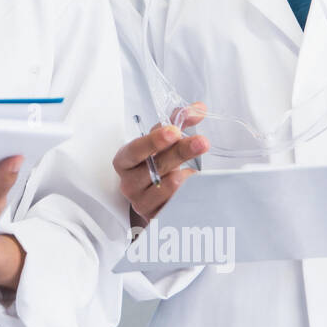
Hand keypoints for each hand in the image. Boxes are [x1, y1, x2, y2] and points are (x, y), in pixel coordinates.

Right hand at [112, 105, 207, 225]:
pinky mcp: (156, 218)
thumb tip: (198, 108)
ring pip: (166, 188)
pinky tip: (193, 189)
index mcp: (125, 160)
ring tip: (193, 171)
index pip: (135, 150)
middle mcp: (129, 183)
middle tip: (201, 142)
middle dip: (180, 152)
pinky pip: (175, 206)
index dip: (153, 140)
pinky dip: (188, 195)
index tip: (173, 131)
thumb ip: (178, 120)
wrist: (154, 195)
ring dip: (185, 176)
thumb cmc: (155, 163)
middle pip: (155, 167)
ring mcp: (141, 203)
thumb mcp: (163, 140)